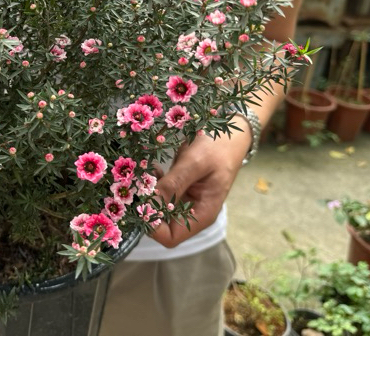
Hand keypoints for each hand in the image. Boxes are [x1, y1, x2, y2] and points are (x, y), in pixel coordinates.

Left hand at [149, 126, 250, 247]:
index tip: (142, 203)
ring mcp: (184, 200)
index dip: (152, 226)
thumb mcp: (196, 162)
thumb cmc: (218, 147)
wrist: (230, 131)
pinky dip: (152, 185)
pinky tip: (153, 170)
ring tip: (145, 175)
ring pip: (157, 209)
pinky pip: (160, 193)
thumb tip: (150, 204)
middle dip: (146, 208)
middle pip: (160, 225)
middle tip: (138, 186)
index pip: (171, 237)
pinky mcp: (178, 187)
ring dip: (147, 195)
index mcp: (202, 214)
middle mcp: (192, 212)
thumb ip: (174, 183)